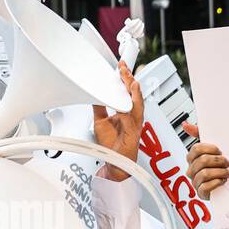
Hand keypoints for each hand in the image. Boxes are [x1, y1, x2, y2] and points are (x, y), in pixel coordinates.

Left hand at [93, 60, 142, 179]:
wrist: (113, 161)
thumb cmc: (110, 145)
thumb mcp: (100, 121)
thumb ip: (99, 107)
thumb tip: (92, 95)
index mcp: (124, 111)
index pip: (125, 91)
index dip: (123, 78)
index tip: (120, 66)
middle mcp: (130, 114)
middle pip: (132, 93)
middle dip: (128, 78)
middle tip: (123, 66)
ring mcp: (134, 121)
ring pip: (136, 100)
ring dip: (132, 87)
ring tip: (128, 76)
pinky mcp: (134, 128)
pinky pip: (136, 113)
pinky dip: (135, 101)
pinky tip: (133, 92)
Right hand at [183, 121, 228, 198]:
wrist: (228, 185)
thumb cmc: (217, 166)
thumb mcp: (211, 149)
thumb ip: (199, 135)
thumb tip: (185, 125)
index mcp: (193, 158)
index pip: (196, 149)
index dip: (210, 149)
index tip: (220, 151)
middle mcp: (192, 170)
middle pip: (202, 161)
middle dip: (218, 161)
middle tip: (228, 162)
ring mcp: (196, 182)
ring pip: (204, 174)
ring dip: (219, 172)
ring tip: (228, 172)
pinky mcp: (201, 193)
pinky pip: (205, 187)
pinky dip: (216, 183)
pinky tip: (223, 181)